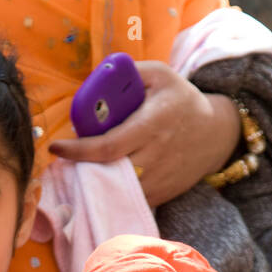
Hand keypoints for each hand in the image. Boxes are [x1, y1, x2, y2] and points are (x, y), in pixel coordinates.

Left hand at [47, 62, 241, 207]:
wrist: (215, 134)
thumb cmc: (182, 100)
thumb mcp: (160, 75)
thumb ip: (129, 74)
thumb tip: (96, 80)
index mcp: (152, 124)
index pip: (109, 145)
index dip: (79, 150)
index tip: (56, 148)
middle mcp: (155, 155)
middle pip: (110, 171)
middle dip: (83, 167)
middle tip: (68, 158)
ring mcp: (159, 179)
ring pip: (118, 189)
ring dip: (96, 182)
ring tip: (85, 168)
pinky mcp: (161, 194)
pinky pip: (130, 198)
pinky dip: (113, 192)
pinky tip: (105, 178)